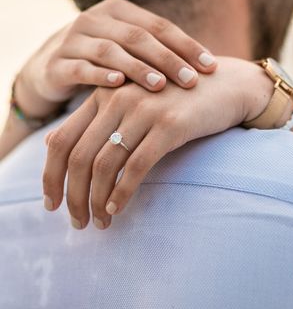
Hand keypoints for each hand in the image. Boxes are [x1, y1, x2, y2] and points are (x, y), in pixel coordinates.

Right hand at [14, 0, 216, 119]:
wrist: (48, 69)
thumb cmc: (103, 61)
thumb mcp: (129, 49)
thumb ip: (160, 51)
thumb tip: (211, 66)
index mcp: (118, 10)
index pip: (159, 26)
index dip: (187, 45)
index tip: (211, 67)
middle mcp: (94, 18)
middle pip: (138, 37)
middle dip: (168, 59)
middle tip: (191, 80)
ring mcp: (72, 39)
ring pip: (110, 51)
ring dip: (137, 68)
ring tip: (160, 85)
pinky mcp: (56, 63)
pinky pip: (81, 68)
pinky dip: (101, 76)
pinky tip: (120, 86)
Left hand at [43, 58, 272, 228]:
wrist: (227, 85)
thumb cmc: (176, 97)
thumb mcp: (131, 98)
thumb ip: (93, 117)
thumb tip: (49, 142)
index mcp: (103, 92)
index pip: (61, 139)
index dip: (50, 176)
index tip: (51, 204)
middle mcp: (117, 97)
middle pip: (78, 157)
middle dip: (73, 196)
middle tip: (77, 222)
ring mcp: (144, 110)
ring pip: (103, 165)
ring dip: (96, 201)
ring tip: (100, 223)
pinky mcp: (170, 125)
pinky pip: (136, 167)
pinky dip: (122, 193)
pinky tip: (118, 208)